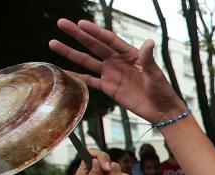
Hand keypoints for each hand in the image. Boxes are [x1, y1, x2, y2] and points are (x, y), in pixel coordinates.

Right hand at [51, 20, 185, 123]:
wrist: (161, 110)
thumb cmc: (162, 90)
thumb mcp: (155, 74)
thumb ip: (148, 59)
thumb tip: (149, 42)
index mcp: (129, 54)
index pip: (109, 39)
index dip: (95, 31)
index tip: (80, 23)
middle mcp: (117, 61)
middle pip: (93, 45)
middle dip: (77, 35)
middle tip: (61, 23)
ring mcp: (111, 73)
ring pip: (87, 60)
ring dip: (70, 53)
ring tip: (53, 43)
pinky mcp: (107, 87)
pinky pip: (88, 80)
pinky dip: (75, 76)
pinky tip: (62, 70)